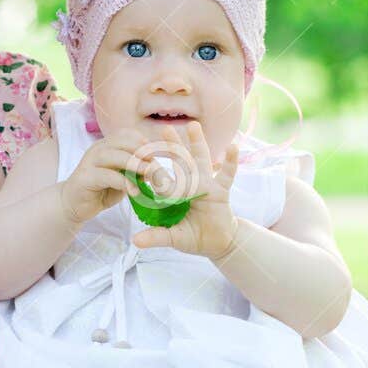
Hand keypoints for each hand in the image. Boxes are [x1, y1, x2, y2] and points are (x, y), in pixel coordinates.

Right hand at [58, 127, 173, 226]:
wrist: (73, 204)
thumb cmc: (100, 189)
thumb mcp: (121, 177)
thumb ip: (134, 171)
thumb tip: (154, 168)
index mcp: (106, 145)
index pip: (126, 134)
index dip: (143, 141)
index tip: (158, 153)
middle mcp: (97, 150)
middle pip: (121, 142)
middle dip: (141, 151)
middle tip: (156, 162)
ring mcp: (89, 162)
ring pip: (112, 155)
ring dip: (132, 163)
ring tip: (147, 173)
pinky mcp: (85, 178)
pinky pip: (105, 176)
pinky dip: (122, 182)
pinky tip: (134, 191)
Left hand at [129, 120, 239, 260]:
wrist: (217, 243)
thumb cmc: (193, 237)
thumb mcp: (174, 238)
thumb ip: (156, 237)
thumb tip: (134, 241)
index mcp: (174, 194)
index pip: (161, 180)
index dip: (152, 169)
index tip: (141, 154)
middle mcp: (189, 185)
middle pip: (179, 161)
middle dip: (172, 145)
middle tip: (164, 127)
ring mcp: (206, 185)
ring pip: (201, 160)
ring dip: (197, 143)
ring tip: (193, 125)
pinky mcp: (221, 190)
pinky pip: (227, 174)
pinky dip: (230, 161)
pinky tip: (233, 146)